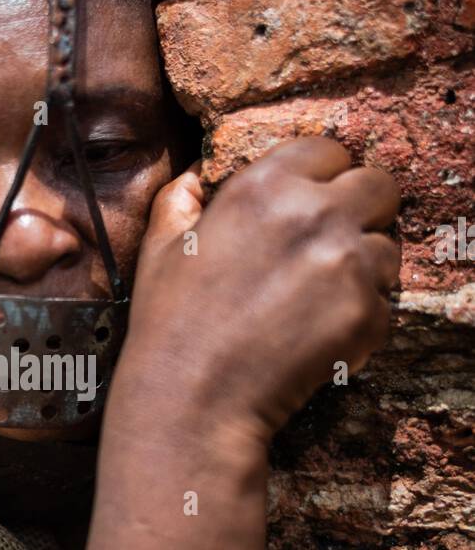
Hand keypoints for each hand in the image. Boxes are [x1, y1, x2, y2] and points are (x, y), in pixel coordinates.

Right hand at [80, 137, 399, 549]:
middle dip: (362, 211)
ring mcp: (347, 264)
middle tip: (332, 246)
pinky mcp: (366, 313)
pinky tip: (317, 334)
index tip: (312, 204)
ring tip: (318, 300)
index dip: (323, 177)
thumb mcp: (160, 245)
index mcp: (263, 187)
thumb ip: (183, 195)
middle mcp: (314, 213)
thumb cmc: (169, 324)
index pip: (330, 150)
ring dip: (364, 267)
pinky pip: (385, 302)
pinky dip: (360, 318)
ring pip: (388, 247)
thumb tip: (200, 173)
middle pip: (379, 187)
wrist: (194, 399)